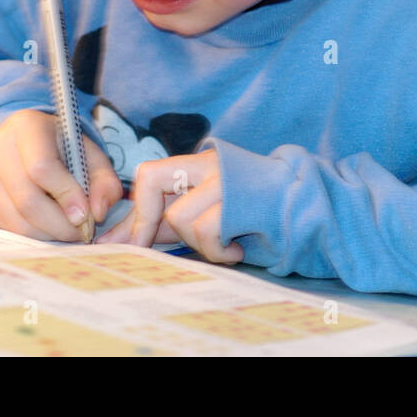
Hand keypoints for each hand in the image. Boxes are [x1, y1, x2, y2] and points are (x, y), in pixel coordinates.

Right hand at [0, 109, 122, 240]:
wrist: (21, 147)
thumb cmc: (61, 150)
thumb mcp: (89, 154)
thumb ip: (103, 180)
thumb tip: (99, 212)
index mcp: (26, 126)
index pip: (41, 167)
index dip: (66, 195)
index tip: (86, 215)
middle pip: (27, 200)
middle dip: (61, 224)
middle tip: (82, 232)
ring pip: (17, 221)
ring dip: (49, 234)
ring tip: (68, 230)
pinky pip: (7, 230)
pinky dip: (32, 236)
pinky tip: (47, 226)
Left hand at [95, 150, 242, 264]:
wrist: (302, 208)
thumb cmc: (246, 214)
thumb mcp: (199, 213)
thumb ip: (160, 223)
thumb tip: (114, 242)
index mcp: (195, 165)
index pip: (147, 175)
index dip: (136, 211)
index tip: (133, 243)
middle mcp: (208, 165)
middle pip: (152, 184)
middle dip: (152, 224)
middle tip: (164, 244)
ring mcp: (226, 180)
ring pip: (181, 217)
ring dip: (198, 243)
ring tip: (222, 246)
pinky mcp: (244, 201)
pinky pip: (210, 231)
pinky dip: (219, 251)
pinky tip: (235, 250)